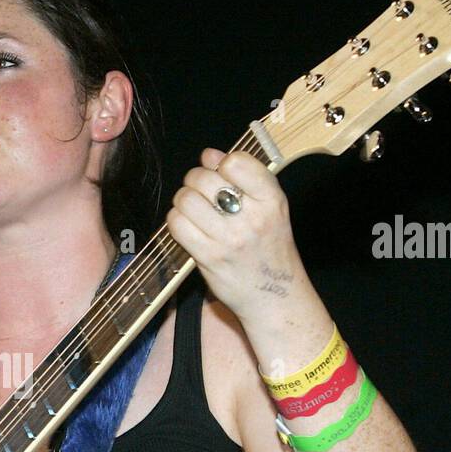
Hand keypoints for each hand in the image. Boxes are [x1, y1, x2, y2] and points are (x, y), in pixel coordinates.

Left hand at [165, 148, 307, 323]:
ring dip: (183, 199)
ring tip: (192, 208)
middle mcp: (252, 218)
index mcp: (272, 200)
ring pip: (187, 199)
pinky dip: (176, 220)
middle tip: (200, 191)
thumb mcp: (271, 209)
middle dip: (196, 180)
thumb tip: (209, 154)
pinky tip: (186, 225)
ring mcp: (229, 239)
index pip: (236, 162)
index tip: (220, 173)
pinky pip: (177, 224)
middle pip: (205, 179)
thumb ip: (244, 179)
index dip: (221, 163)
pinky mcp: (208, 257)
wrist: (274, 297)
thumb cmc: (270, 249)